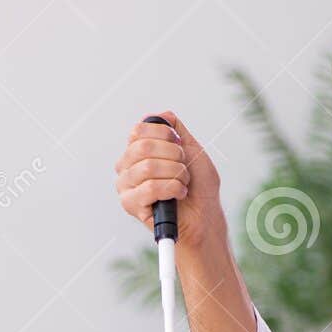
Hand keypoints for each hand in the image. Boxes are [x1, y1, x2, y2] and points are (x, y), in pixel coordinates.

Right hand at [114, 111, 223, 243]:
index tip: (180, 146)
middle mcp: (127, 166)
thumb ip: (176, 130)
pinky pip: (150, 188)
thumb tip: (162, 115)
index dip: (165, 135)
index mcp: (138, 151)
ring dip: (176, 174)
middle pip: (143, 146)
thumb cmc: (199, 186)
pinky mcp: (130, 204)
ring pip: (148, 167)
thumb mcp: (192, 150)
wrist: (205, 215)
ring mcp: (126, 185)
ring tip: (183, 183)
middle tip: (184, 168)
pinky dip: (173, 188)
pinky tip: (179, 194)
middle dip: (173, 155)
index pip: (140, 130)